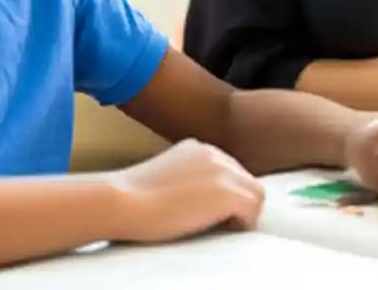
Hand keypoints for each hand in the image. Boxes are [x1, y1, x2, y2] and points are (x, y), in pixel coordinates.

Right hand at [110, 139, 263, 242]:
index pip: (229, 170)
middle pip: (245, 180)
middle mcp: (214, 154)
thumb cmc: (131, 199)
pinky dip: (241, 224)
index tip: (211, 210)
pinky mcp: (228, 193)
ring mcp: (223, 171)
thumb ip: (187, 180)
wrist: (123, 201)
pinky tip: (219, 229)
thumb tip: (201, 200)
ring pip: (254, 194)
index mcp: (198, 148)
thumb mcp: (164, 178)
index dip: (225, 193)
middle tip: (220, 223)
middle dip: (237, 202)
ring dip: (242, 213)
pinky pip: (252, 211)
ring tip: (220, 227)